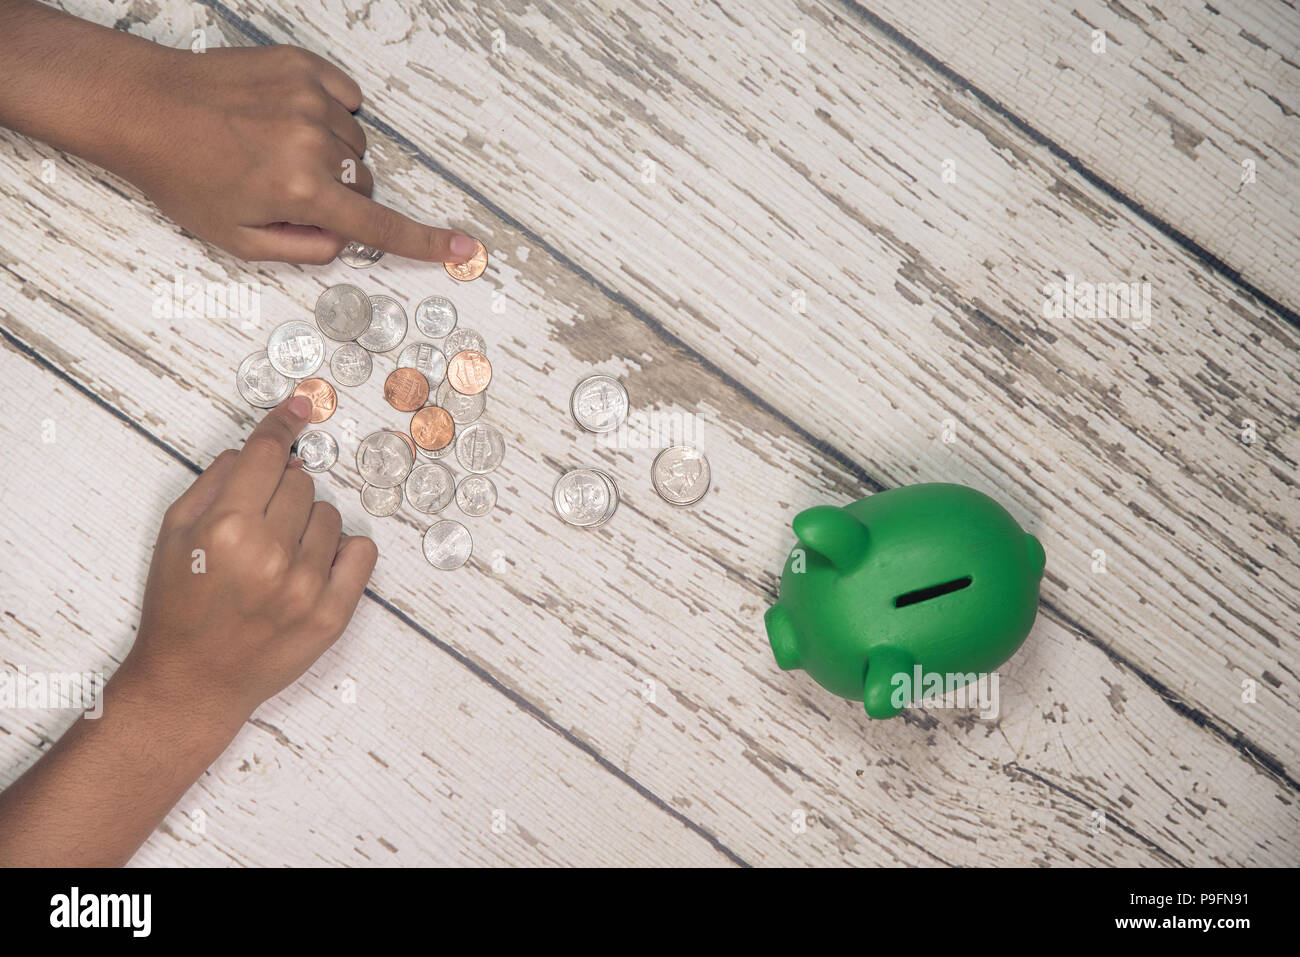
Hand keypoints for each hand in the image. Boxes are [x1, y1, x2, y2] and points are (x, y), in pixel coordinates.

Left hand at [115, 44, 476, 263]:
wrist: (142, 105)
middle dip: (340, 192)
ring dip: (330, 152)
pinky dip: (329, 111)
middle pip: (364, 181)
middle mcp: (314, 144)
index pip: (379, 225)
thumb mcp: (236, 238)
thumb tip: (343, 243)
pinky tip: (286, 116)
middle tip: (287, 187)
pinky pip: (345, 98)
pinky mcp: (302, 67)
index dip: (427, 242)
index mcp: (301, 193)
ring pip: (354, 143)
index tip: (466, 249)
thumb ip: (302, 250)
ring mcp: (310, 99)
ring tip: (274, 146)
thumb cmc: (180, 172)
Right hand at [124, 395, 376, 722]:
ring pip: (331, 515)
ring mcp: (305, 586)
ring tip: (278, 557)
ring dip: (308, 525)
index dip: (284, 423)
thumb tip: (262, 447)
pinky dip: (343, 551)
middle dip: (281, 494)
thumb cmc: (179, 606)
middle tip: (259, 527)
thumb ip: (215, 481)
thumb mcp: (174, 534)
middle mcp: (269, 554)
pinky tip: (314, 566)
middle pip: (301, 482)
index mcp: (225, 528)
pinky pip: (362, 551)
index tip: (300, 406)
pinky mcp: (332, 614)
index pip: (268, 454)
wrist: (192, 681)